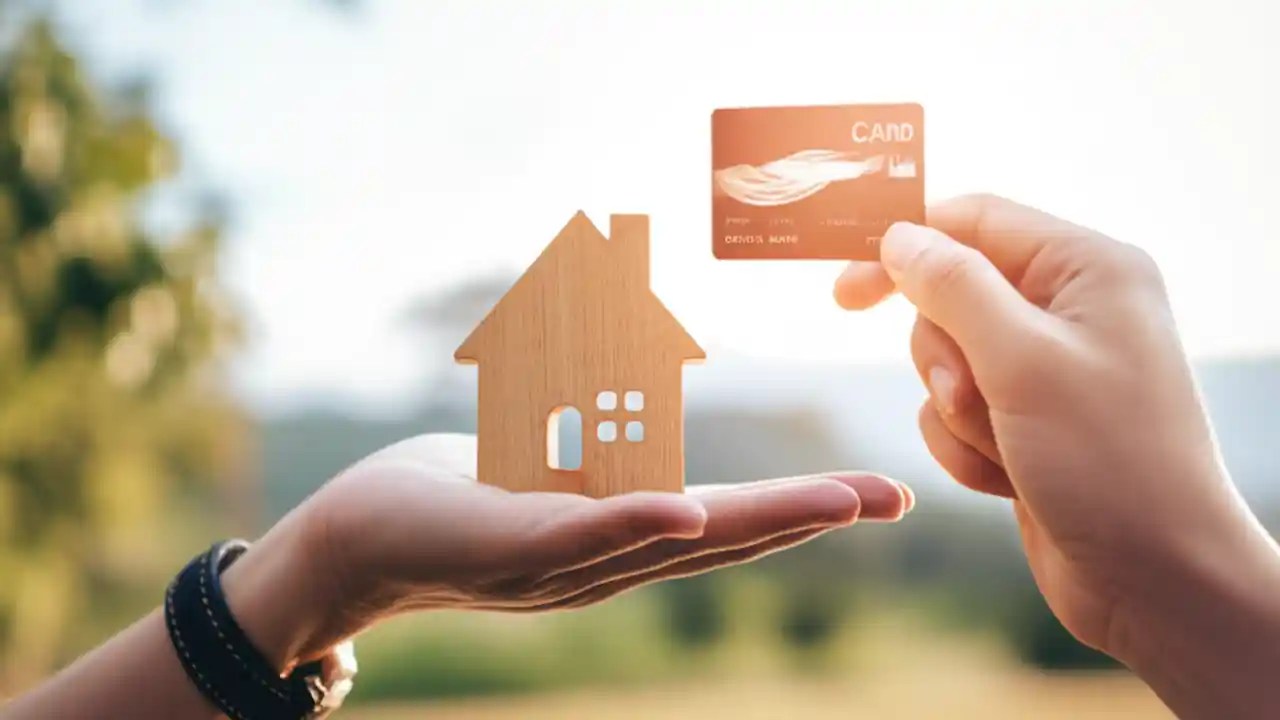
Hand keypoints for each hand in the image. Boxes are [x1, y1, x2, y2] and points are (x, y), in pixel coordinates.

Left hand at [220, 433, 911, 670]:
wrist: (354, 540)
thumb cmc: (458, 497)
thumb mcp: (548, 475)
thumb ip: (605, 463)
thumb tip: (652, 423)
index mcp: (623, 541)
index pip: (728, 524)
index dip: (803, 510)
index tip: (881, 494)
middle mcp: (606, 567)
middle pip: (723, 541)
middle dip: (811, 518)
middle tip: (895, 496)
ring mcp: (560, 567)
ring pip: (669, 541)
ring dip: (754, 521)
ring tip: (833, 500)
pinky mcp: (504, 551)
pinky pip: (577, 535)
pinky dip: (636, 522)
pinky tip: (688, 511)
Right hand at [834, 194, 1279, 717]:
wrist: (1154, 578)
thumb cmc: (1107, 460)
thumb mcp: (1021, 360)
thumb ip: (953, 287)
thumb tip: (899, 236)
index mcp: (1087, 267)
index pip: (974, 220)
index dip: (905, 247)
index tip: (845, 292)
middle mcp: (1069, 307)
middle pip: (948, 296)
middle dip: (945, 359)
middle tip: (972, 398)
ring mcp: (1046, 367)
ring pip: (943, 360)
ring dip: (957, 413)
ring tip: (1008, 448)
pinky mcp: (1027, 419)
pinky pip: (954, 412)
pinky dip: (966, 448)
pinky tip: (1009, 480)